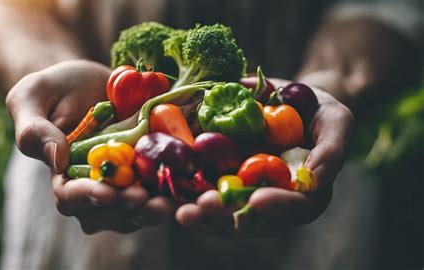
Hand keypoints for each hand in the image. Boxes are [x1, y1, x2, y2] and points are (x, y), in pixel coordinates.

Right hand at [6, 60, 175, 233]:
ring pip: (135, 208)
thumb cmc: (54, 88)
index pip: (69, 196)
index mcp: (61, 174)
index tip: (107, 193)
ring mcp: (122, 180)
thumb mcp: (32, 97)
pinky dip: (170, 191)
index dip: (88, 197)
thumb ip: (35, 129)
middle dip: (127, 208)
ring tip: (169, 202)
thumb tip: (56, 160)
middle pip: (107, 211)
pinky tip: (185, 187)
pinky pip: (157, 189)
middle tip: (147, 199)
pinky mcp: (145, 169)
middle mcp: (93, 185)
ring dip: (152, 209)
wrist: (89, 80)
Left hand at [175, 77, 353, 236]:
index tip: (258, 200)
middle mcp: (274, 200)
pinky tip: (168, 195)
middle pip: (252, 218)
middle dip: (227, 215)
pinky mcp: (222, 181)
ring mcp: (246, 194)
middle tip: (205, 207)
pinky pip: (204, 193)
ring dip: (201, 214)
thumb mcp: (335, 120)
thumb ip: (332, 148)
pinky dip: (186, 196)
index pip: (297, 208)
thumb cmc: (317, 111)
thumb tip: (316, 177)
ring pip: (223, 214)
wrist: (288, 99)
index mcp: (306, 194)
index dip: (278, 207)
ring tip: (179, 210)